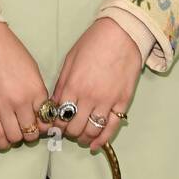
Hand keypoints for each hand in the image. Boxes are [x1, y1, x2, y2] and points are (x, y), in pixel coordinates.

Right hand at [0, 21, 50, 151]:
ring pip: (16, 137)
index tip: (41, 123)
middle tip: (27, 127)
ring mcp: (2, 106)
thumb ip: (37, 91)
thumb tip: (39, 110)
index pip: (47, 120)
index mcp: (36, 90)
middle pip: (32, 132)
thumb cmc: (8, 49)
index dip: (45, 124)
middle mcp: (22, 101)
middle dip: (32, 133)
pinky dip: (3, 142)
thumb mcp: (32, 68)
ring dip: (17, 137)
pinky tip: (4, 139)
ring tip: (14, 131)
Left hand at [50, 18, 139, 153]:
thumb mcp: (70, 61)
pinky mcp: (123, 102)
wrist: (121, 34)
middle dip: (69, 132)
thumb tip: (55, 104)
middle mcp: (88, 97)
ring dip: (84, 138)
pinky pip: (112, 127)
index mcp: (72, 86)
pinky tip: (96, 145)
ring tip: (81, 137)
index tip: (56, 126)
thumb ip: (62, 84)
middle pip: (74, 127)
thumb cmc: (93, 43)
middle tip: (68, 130)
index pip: (59, 116)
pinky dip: (103, 139)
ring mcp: (107, 101)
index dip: (55, 125)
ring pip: (92, 131)